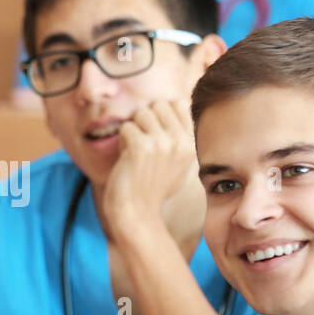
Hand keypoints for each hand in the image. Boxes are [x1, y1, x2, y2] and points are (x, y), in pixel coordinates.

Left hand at [100, 101, 196, 237]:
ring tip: (135, 152)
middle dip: (146, 120)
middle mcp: (180, 141)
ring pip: (141, 112)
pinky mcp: (141, 147)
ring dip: (133, 130)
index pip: (179, 103)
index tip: (155, 134)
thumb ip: (180, 135)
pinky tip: (127, 159)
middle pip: (159, 104)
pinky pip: (126, 127)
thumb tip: (177, 101)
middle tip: (143, 144)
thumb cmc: (152, 188)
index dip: (162, 114)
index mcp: (191, 143)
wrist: (136, 213)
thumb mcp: (178, 162)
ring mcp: (162, 143)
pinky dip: (122, 141)